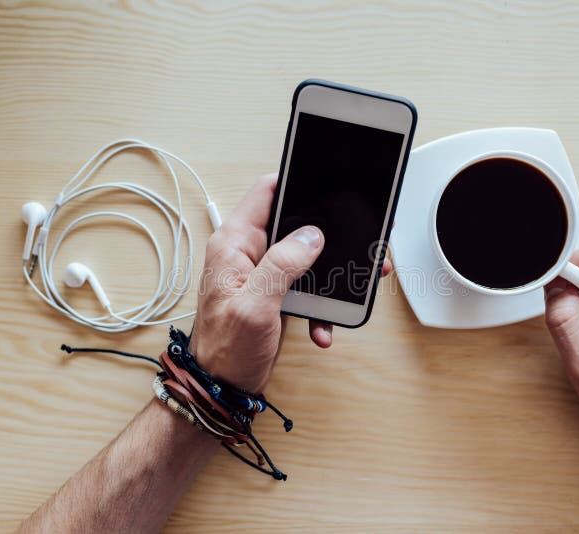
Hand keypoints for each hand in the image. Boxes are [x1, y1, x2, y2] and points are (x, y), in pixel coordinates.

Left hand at [189, 173, 392, 392]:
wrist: (222, 387)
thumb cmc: (225, 350)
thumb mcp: (254, 304)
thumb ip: (281, 264)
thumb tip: (311, 235)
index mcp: (234, 244)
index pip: (266, 193)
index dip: (296, 182)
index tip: (327, 182)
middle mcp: (247, 253)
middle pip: (293, 223)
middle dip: (326, 232)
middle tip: (356, 240)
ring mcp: (262, 273)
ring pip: (305, 255)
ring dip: (328, 273)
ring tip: (350, 284)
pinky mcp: (274, 293)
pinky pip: (306, 286)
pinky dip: (320, 305)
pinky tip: (322, 326)